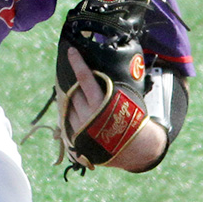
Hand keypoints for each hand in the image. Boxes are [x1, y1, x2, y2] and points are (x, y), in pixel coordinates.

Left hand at [63, 49, 166, 170]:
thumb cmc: (133, 122)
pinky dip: (72, 112)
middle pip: (74, 91)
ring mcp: (80, 126)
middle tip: (76, 77)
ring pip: (69, 104)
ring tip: (79, 96)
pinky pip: (68, 119)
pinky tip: (78, 111)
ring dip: (72, 98)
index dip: (77, 62)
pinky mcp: (76, 137)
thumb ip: (110, 89)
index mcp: (100, 103)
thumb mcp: (124, 101)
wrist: (134, 149)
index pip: (84, 77)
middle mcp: (87, 114)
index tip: (71, 51)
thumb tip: (101, 74)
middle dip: (75, 84)